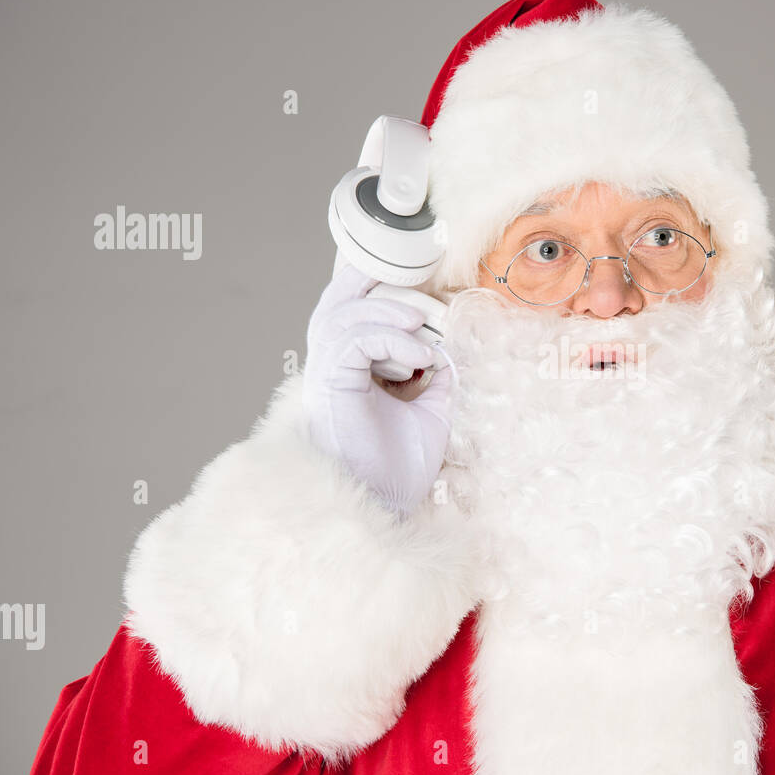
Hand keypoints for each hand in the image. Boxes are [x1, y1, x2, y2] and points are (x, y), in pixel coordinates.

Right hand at [302, 262, 452, 515]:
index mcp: (348, 370)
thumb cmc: (399, 468)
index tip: (405, 269)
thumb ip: (436, 380)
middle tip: (404, 269)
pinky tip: (420, 357)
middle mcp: (330, 368)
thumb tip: (450, 352)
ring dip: (385, 313)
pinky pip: (351, 342)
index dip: (367, 284)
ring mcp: (324, 376)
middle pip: (334, 303)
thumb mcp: (430, 413)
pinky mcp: (328, 387)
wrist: (385, 504)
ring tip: (420, 325)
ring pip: (341, 317)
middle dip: (364, 277)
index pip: (348, 312)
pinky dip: (389, 340)